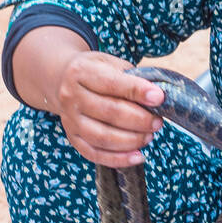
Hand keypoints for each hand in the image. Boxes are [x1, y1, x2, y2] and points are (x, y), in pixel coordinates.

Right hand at [56, 53, 164, 168]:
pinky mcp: (73, 138)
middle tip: (157, 122)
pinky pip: (95, 154)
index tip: (159, 98)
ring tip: (148, 136)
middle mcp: (71, 97)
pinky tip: (137, 156)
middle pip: (109, 112)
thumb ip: (131, 78)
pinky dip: (118, 159)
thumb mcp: (110, 63)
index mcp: (82, 72)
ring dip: (132, 140)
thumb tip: (156, 98)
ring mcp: (70, 120)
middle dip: (140, 120)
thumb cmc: (95, 73)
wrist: (63, 81)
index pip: (112, 83)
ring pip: (103, 137)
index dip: (137, 91)